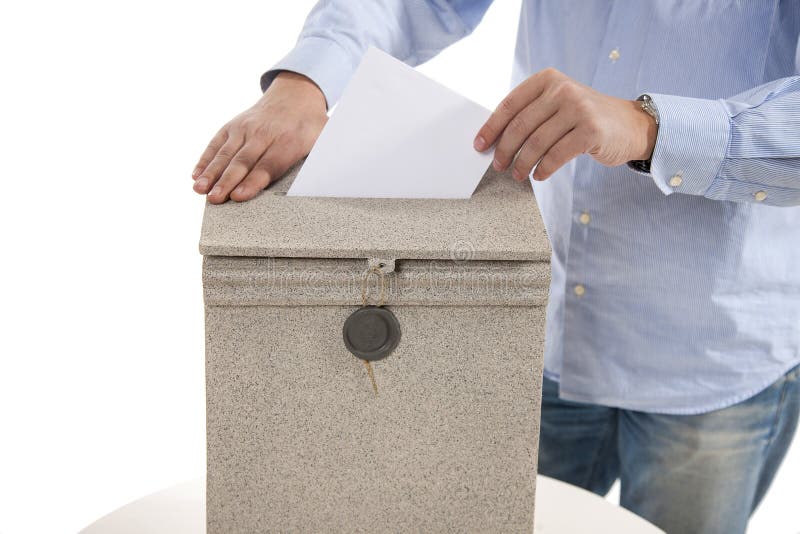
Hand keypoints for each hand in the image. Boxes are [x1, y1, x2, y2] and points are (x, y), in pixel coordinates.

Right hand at [192, 71, 327, 202]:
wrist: (295, 94)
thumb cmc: (310, 126)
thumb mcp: (323, 140)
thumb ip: (320, 161)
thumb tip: (326, 184)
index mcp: (288, 141)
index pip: (268, 165)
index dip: (253, 182)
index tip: (239, 197)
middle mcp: (263, 133)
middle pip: (243, 161)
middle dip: (228, 181)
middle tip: (216, 199)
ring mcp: (245, 128)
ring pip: (226, 153)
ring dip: (211, 173)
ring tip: (200, 191)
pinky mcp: (232, 126)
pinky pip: (216, 143)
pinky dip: (205, 159)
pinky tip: (195, 175)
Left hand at [473, 68, 656, 180]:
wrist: (630, 125)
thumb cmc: (586, 118)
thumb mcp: (558, 104)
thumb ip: (531, 114)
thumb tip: (496, 139)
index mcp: (548, 79)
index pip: (510, 104)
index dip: (492, 127)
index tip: (480, 145)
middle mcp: (563, 90)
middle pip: (520, 126)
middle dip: (505, 150)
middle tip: (499, 166)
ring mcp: (579, 109)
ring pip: (536, 143)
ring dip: (522, 163)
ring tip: (517, 174)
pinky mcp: (591, 131)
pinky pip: (556, 155)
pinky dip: (543, 169)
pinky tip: (538, 175)